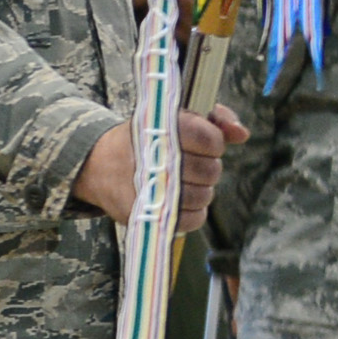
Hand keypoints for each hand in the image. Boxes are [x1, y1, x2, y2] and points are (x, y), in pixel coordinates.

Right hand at [74, 105, 248, 229]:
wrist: (95, 165)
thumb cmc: (145, 140)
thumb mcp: (175, 118)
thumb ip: (215, 121)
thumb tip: (242, 135)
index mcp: (160, 128)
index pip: (209, 139)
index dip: (213, 143)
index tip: (201, 144)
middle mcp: (152, 157)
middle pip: (210, 171)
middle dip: (207, 168)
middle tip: (190, 165)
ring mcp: (147, 188)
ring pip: (203, 196)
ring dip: (200, 191)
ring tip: (183, 184)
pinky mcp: (143, 213)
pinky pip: (192, 219)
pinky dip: (191, 213)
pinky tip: (178, 201)